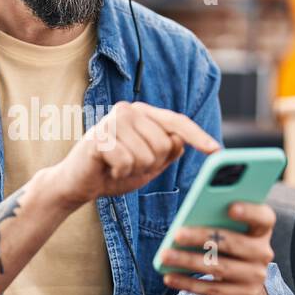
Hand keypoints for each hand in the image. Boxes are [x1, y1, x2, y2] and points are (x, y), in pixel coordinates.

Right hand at [45, 101, 220, 210]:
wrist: (78, 183)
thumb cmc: (114, 171)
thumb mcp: (148, 164)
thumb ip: (167, 152)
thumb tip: (182, 140)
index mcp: (142, 113)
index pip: (177, 122)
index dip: (198, 137)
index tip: (216, 151)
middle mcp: (128, 110)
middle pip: (164, 144)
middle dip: (151, 164)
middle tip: (130, 165)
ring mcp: (112, 121)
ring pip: (147, 156)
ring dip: (134, 170)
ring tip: (117, 167)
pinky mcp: (99, 137)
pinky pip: (127, 163)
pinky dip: (120, 173)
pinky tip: (107, 169)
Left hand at [159, 200, 277, 294]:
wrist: (243, 286)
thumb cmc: (229, 248)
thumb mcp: (230, 233)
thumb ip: (218, 222)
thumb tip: (187, 222)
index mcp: (261, 230)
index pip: (264, 218)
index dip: (250, 212)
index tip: (230, 207)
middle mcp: (263, 252)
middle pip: (233, 243)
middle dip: (202, 237)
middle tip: (177, 234)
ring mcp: (255, 276)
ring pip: (218, 267)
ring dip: (188, 261)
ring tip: (165, 256)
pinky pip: (211, 289)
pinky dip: (187, 283)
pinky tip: (169, 277)